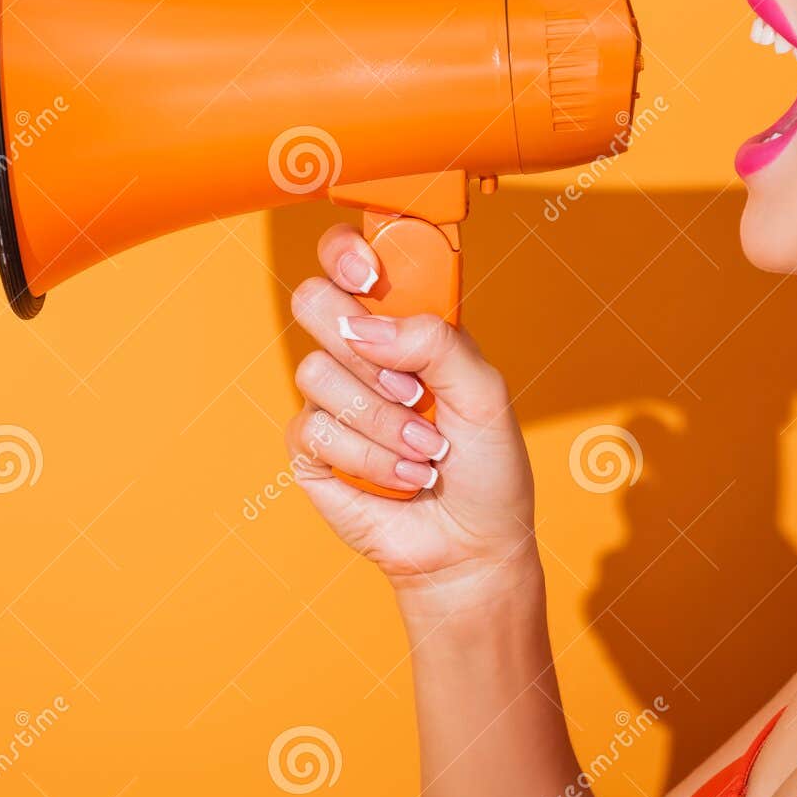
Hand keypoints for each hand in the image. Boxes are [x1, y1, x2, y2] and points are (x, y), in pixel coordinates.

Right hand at [286, 223, 539, 612]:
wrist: (471, 544)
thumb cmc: (486, 467)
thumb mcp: (486, 393)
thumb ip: (436, 343)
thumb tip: (366, 326)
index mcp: (400, 323)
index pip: (348, 259)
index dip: (345, 252)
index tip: (368, 277)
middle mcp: (359, 354)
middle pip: (311, 301)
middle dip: (359, 345)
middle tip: (409, 386)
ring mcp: (329, 400)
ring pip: (316, 373)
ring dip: (383, 421)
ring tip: (427, 449)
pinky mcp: (311, 449)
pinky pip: (316, 430)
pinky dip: (370, 458)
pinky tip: (403, 475)